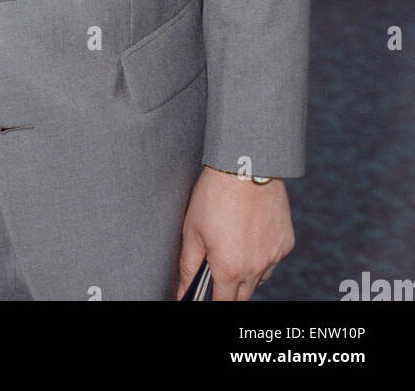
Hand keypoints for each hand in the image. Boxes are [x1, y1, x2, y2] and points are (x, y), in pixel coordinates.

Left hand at [175, 167, 293, 300]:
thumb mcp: (192, 230)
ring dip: (248, 273)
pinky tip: (251, 235)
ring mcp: (274, 256)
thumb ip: (187, 267)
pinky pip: (273, 259)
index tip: (208, 296)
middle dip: (230, 290)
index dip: (214, 302)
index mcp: (229, 268)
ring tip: (234, 248)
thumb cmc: (215, 194)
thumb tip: (182, 292)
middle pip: (243, 295)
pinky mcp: (286, 243)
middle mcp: (255, 268)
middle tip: (218, 271)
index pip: (223, 304)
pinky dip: (263, 255)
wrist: (246, 165)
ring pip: (260, 278)